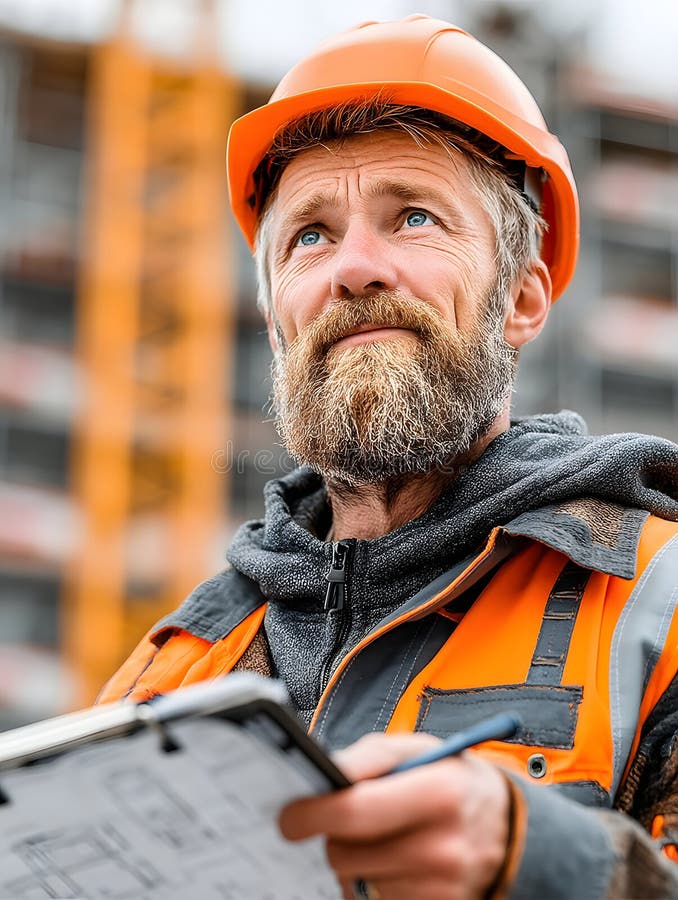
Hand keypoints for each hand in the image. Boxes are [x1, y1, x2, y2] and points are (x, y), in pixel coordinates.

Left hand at [279, 732, 510, 899]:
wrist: (508, 830)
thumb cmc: (454, 782)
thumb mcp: (421, 749)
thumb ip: (371, 756)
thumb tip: (324, 772)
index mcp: (438, 793)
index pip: (354, 812)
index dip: (312, 814)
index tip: (290, 815)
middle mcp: (441, 848)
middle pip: (345, 854)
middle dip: (334, 835)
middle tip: (346, 819)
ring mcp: (439, 889)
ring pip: (356, 880)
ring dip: (357, 859)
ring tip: (386, 837)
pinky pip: (374, 899)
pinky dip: (374, 881)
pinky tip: (396, 861)